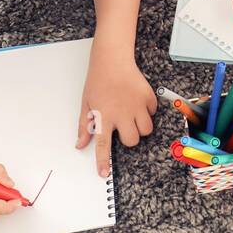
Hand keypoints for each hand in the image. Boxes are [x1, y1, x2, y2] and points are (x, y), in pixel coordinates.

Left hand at [77, 48, 156, 176]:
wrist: (112, 59)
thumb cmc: (98, 81)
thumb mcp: (86, 104)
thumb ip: (84, 126)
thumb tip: (80, 144)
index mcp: (103, 116)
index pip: (102, 144)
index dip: (103, 161)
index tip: (103, 173)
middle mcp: (121, 113)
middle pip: (132, 141)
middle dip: (129, 138)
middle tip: (123, 126)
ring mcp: (137, 105)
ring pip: (146, 130)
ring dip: (140, 127)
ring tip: (133, 116)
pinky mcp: (148, 97)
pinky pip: (153, 113)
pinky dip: (147, 111)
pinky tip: (138, 102)